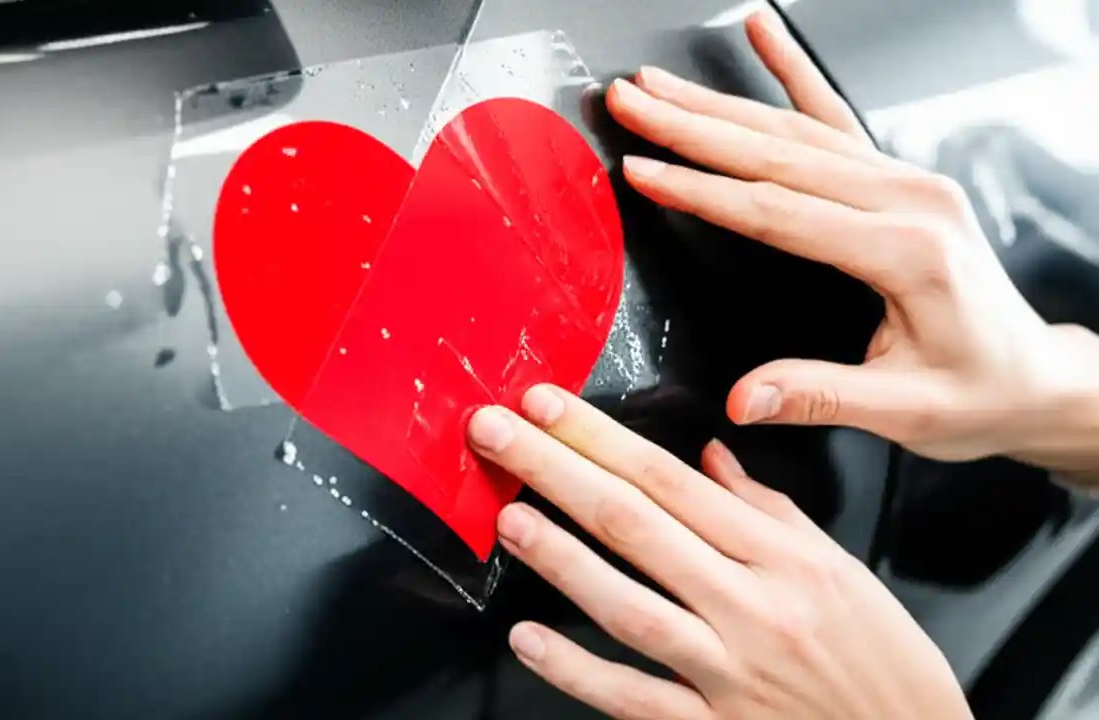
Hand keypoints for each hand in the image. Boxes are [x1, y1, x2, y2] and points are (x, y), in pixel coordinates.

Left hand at [467, 386, 971, 718]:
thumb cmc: (881, 659)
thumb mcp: (838, 568)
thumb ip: (766, 510)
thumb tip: (708, 458)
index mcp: (783, 557)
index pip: (669, 480)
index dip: (599, 438)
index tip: (548, 406)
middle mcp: (752, 607)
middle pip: (635, 525)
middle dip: (557, 471)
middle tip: (498, 434)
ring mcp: (728, 672)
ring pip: (627, 606)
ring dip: (560, 559)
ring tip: (509, 518)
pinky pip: (633, 698)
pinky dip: (576, 670)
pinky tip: (528, 640)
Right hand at [608, 11, 1098, 475]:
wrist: (1033, 376)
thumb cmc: (976, 392)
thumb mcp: (904, 411)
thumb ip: (820, 397)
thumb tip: (745, 397)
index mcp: (905, 252)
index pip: (776, 211)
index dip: (700, 190)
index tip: (644, 170)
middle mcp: (908, 200)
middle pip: (776, 153)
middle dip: (690, 125)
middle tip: (630, 101)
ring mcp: (905, 182)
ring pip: (794, 129)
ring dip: (718, 104)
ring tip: (656, 84)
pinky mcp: (897, 180)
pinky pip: (834, 115)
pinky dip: (793, 72)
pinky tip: (763, 32)